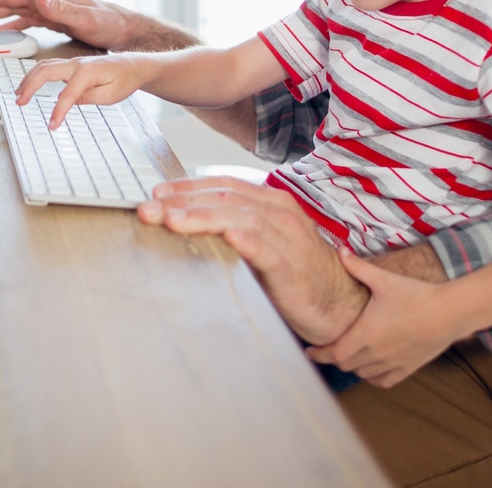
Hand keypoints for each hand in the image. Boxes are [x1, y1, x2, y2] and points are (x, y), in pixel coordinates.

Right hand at [13, 55, 153, 128]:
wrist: (133, 66)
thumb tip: (67, 102)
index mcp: (88, 72)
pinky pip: (49, 67)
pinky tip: (29, 85)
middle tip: (19, 102)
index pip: (68, 94)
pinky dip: (36, 75)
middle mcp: (77, 64)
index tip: (52, 126)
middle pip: (46, 70)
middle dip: (30, 86)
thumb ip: (88, 98)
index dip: (58, 111)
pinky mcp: (71, 66)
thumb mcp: (111, 95)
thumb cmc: (124, 79)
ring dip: (29, 79)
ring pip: (44, 66)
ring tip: (18, 94)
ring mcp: (73, 63)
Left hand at [136, 177, 366, 344]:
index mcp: (272, 204)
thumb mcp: (264, 246)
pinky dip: (241, 238)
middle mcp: (280, 213)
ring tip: (170, 221)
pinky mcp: (292, 265)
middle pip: (224, 198)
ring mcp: (288, 237)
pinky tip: (222, 236)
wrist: (343, 306)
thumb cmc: (299, 276)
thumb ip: (235, 233)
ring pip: (238, 217)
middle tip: (148, 209)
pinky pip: (263, 246)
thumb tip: (185, 229)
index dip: (189, 187)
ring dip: (200, 217)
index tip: (157, 193)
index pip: (224, 185)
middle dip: (182, 201)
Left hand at [305, 251, 474, 387]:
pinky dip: (373, 376)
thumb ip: (359, 267)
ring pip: (362, 374)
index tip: (309, 351)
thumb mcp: (384, 279)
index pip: (333, 354)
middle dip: (334, 357)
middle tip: (327, 348)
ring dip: (352, 366)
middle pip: (345, 365)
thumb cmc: (415, 295)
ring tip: (348, 354)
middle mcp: (376, 353)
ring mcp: (392, 363)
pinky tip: (371, 366)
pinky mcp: (408, 368)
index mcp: (365, 334)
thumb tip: (340, 250)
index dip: (318, 354)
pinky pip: (383, 381)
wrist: (449, 312)